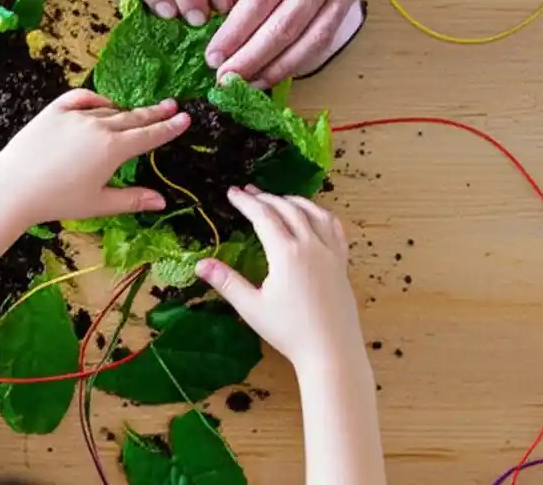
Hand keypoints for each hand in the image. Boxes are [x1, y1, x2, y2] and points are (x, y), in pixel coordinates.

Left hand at [0, 90, 189, 225]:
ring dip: (125, 111)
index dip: (168, 128)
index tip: (184, 118)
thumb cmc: (57, 201)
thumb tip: (162, 201)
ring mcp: (75, 116)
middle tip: (172, 104)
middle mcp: (98, 126)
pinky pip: (80, 99)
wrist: (12, 187)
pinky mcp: (54, 111)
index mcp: (113, 149)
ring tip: (138, 112)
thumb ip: (132, 199)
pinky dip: (95, 100)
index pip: (149, 136)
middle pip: (133, 117)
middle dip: (154, 113)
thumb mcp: (98, 203)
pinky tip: (103, 103)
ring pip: (108, 110)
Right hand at [197, 185, 362, 371]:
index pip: (264, 216)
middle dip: (266, 197)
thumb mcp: (252, 307)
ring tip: (278, 199)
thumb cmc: (289, 331)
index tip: (232, 193)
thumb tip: (199, 264)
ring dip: (293, 201)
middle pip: (287, 209)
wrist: (331, 351)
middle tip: (249, 192)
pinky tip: (314, 216)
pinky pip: (334, 228)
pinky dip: (320, 214)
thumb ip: (227, 282)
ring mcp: (330, 253)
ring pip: (313, 213)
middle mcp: (311, 246)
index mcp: (287, 253)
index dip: (246, 202)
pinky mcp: (342, 263)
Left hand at [206, 0, 390, 85]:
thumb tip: (224, 13)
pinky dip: (304, 56)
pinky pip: (330, 33)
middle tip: (225, 81)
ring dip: (280, 67)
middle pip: (288, 25)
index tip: (213, 56)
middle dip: (253, 59)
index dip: (236, 34)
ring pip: (314, 37)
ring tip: (251, 84)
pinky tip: (281, 68)